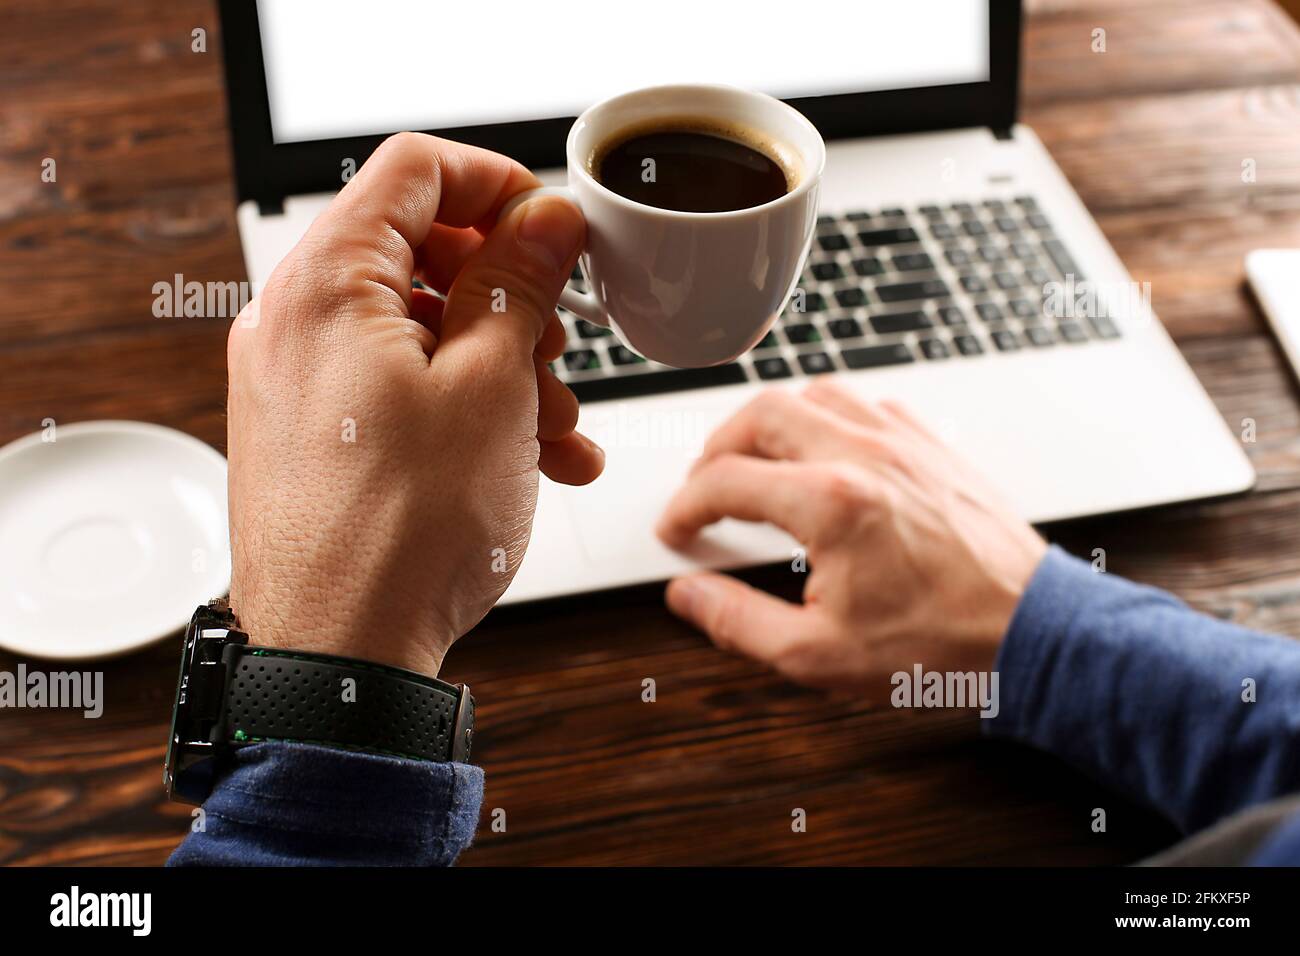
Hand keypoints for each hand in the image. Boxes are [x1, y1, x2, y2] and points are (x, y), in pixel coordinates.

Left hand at [226, 132, 602, 677]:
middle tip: (557, 352)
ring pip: (420, 330)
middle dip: (510, 297)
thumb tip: (542, 220)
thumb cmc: (404, 533)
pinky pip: (398, 389)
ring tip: (554, 428)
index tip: (553, 228)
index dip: (499, 183)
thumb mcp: (492, 386)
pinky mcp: (312, 435)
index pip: (415, 170)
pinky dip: (466, 406)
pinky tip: (533, 458)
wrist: (341, 660)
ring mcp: (296, 382)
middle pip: (422, 253)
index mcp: (326, 284)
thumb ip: (518, 283)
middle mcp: (293, 323)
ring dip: (502, 365)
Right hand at [656, 381, 1045, 693]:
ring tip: (756, 458)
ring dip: (772, 421)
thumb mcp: (819, 655)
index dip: (685, 506)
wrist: (1030, 632)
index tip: (678, 529)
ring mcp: (903, 443)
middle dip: (717, 448)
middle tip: (705, 486)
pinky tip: (826, 449)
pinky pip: (868, 403)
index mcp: (830, 503)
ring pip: (815, 394)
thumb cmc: (939, 645)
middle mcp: (863, 456)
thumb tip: (689, 595)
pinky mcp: (933, 446)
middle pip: (760, 415)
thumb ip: (739, 621)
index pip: (725, 481)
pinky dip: (831, 417)